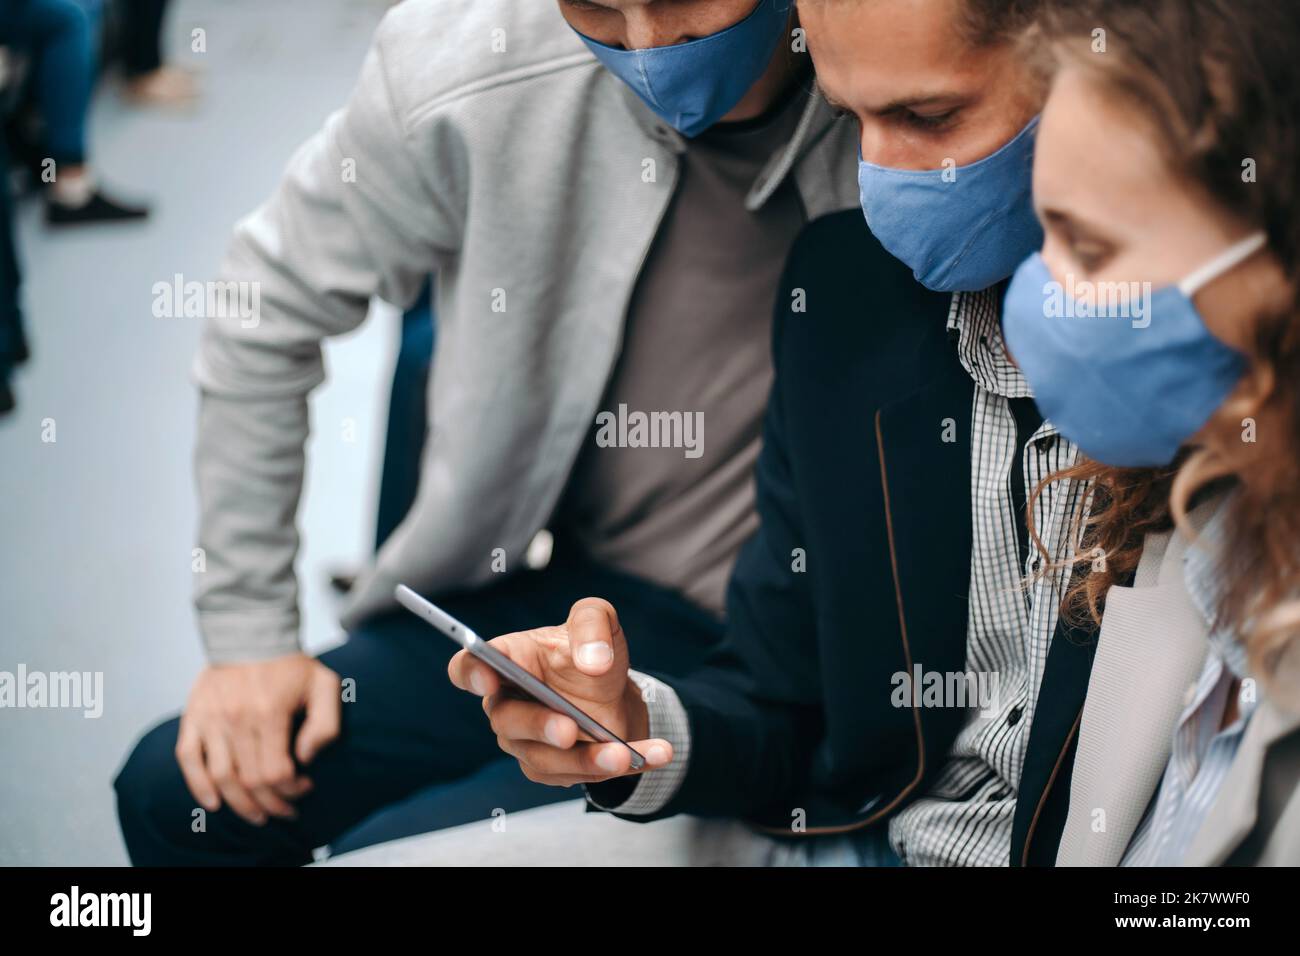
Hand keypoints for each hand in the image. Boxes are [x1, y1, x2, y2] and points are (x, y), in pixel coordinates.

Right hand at [175, 654, 340, 824]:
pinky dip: (198, 786)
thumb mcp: (324, 686)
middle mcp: (237, 719)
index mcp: (270, 713)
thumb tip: (306, 758)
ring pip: (220, 777)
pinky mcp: (193, 717)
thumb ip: (325, 725)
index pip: (276, 772)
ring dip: (239, 805)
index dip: (292, 790)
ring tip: (257, 815)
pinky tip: (214, 803)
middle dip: (271, 804)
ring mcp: (211, 719)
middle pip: (249, 781)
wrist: (250, 632)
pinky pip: (187, 759)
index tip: (304, 788)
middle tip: (284, 810)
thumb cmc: (291, 664)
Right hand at [447, 598, 671, 786]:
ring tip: (621, 753)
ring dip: (584, 759)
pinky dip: (620, 767)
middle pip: (507, 721)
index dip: (472, 674)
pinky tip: (655, 755)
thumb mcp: (599, 620)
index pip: (470, 666)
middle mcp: (508, 703)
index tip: (488, 680)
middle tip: (569, 729)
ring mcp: (526, 741)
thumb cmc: (592, 651)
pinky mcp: (550, 769)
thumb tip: (592, 661)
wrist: (616, 690)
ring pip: (543, 758)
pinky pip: (579, 776)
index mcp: (509, 660)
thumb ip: (592, 623)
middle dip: (539, 727)